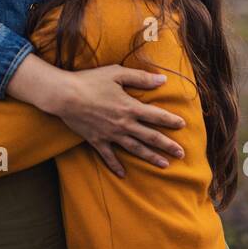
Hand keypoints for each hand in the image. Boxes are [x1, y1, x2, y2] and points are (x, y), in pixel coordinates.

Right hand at [51, 66, 185, 177]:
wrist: (65, 96)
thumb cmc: (90, 81)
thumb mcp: (117, 73)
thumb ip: (141, 78)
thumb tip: (162, 79)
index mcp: (130, 107)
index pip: (157, 116)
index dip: (171, 120)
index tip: (183, 125)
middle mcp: (124, 124)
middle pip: (151, 137)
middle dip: (167, 146)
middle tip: (181, 154)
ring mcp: (111, 135)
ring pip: (135, 149)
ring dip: (151, 157)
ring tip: (164, 165)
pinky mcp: (97, 141)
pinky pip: (109, 156)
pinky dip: (116, 166)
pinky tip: (123, 174)